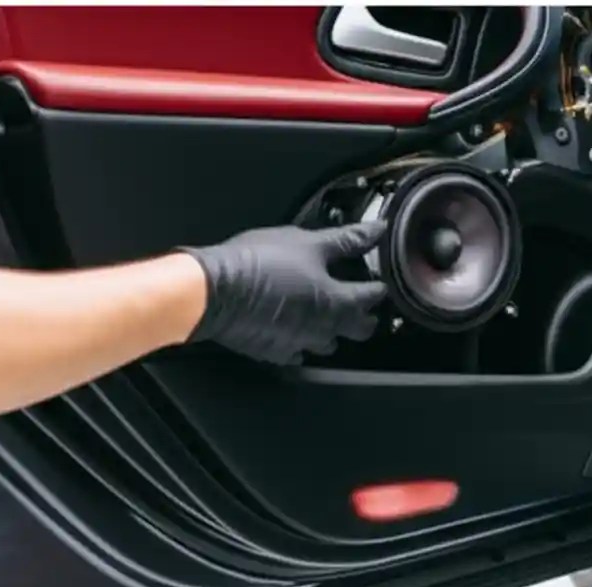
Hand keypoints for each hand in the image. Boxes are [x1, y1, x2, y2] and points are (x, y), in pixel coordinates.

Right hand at [180, 221, 387, 363]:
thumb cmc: (259, 264)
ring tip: (326, 314)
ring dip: (332, 330)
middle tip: (361, 303)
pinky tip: (294, 329)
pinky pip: (296, 352)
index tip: (378, 281)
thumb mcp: (307, 242)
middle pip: (358, 329)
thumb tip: (376, 229)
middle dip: (363, 316)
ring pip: (328, 343)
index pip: (372, 298)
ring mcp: (298, 344)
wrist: (213, 291)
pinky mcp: (273, 352)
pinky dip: (300, 341)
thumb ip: (346, 239)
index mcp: (337, 303)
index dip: (378, 287)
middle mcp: (323, 330)